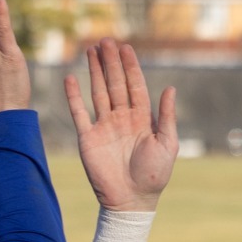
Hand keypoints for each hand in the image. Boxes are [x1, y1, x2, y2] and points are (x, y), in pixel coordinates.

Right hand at [65, 38, 178, 211]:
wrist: (132, 200)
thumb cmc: (154, 175)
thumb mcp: (167, 144)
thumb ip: (167, 116)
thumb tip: (170, 88)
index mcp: (142, 119)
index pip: (135, 87)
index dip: (130, 67)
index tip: (125, 48)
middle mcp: (122, 119)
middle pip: (115, 84)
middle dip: (111, 63)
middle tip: (106, 41)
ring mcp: (104, 127)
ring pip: (98, 92)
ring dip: (95, 72)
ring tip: (91, 50)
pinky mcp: (88, 138)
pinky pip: (79, 113)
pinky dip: (74, 96)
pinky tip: (71, 77)